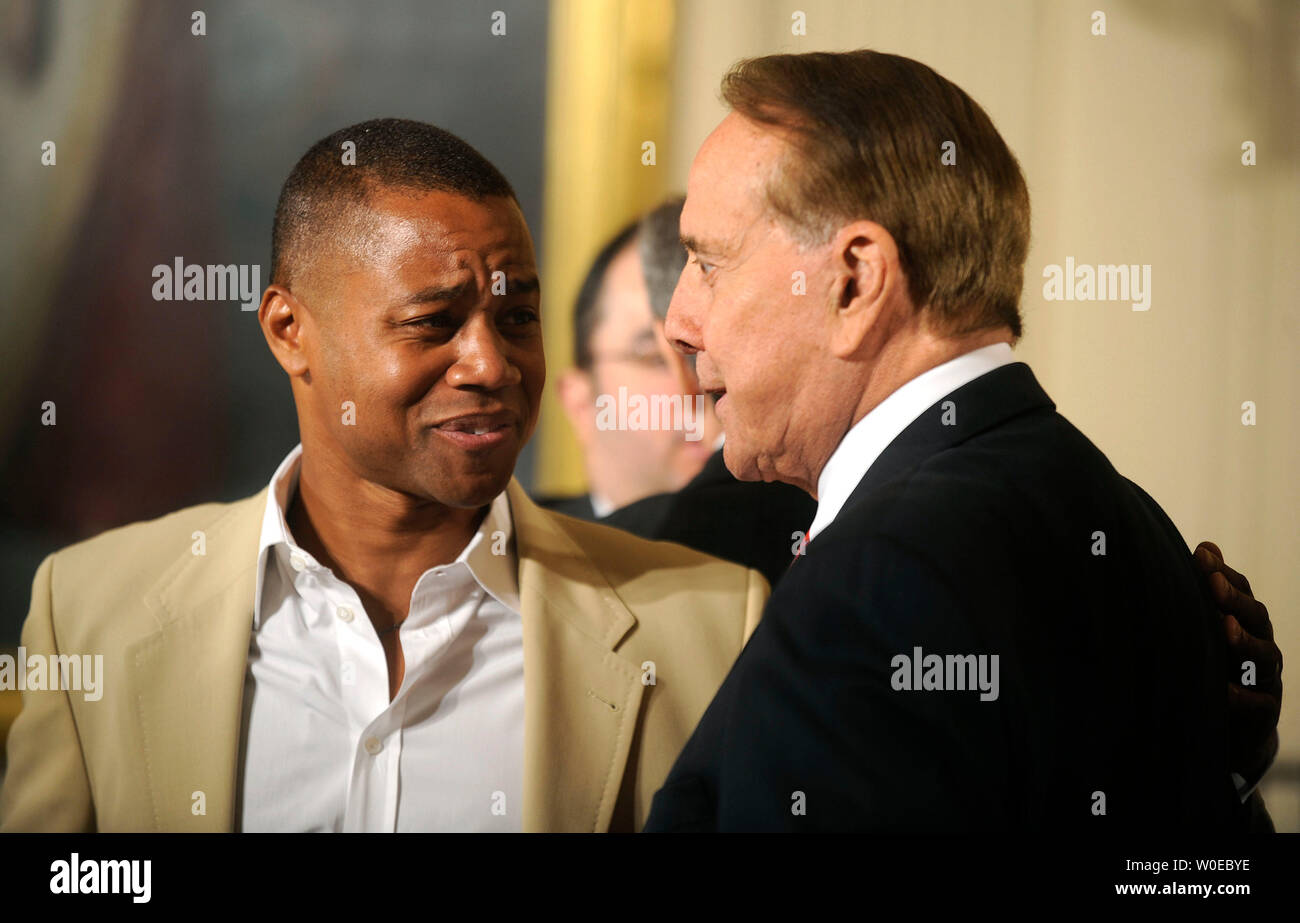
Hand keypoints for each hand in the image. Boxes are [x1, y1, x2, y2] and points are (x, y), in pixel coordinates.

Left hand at [1194, 542, 1281, 782]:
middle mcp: (1260, 647)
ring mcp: (1266, 680)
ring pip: (1264, 656)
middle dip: (1234, 598)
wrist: (1233, 734)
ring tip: (1225, 628)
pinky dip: (1242, 697)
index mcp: (1246, 623)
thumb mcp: (1209, 632)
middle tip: (1213, 582)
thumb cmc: (1216, 670)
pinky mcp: (1264, 714)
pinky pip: (1259, 704)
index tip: (1201, 554)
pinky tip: (1224, 691)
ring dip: (1245, 641)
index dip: (1223, 573)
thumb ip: (1207, 593)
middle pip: (1254, 617)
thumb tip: (1206, 545)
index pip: (1240, 592)